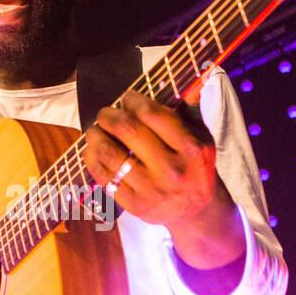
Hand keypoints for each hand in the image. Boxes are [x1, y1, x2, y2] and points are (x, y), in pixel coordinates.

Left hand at [83, 92, 219, 230]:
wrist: (196, 213)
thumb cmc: (195, 167)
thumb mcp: (203, 139)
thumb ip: (188, 111)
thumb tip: (177, 81)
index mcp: (190, 149)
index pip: (151, 114)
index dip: (133, 100)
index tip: (127, 98)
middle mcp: (172, 170)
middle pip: (127, 130)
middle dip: (109, 115)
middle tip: (105, 113)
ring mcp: (152, 190)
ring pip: (109, 153)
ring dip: (95, 135)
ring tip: (95, 130)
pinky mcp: (135, 205)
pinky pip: (103, 176)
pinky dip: (92, 158)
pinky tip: (93, 150)